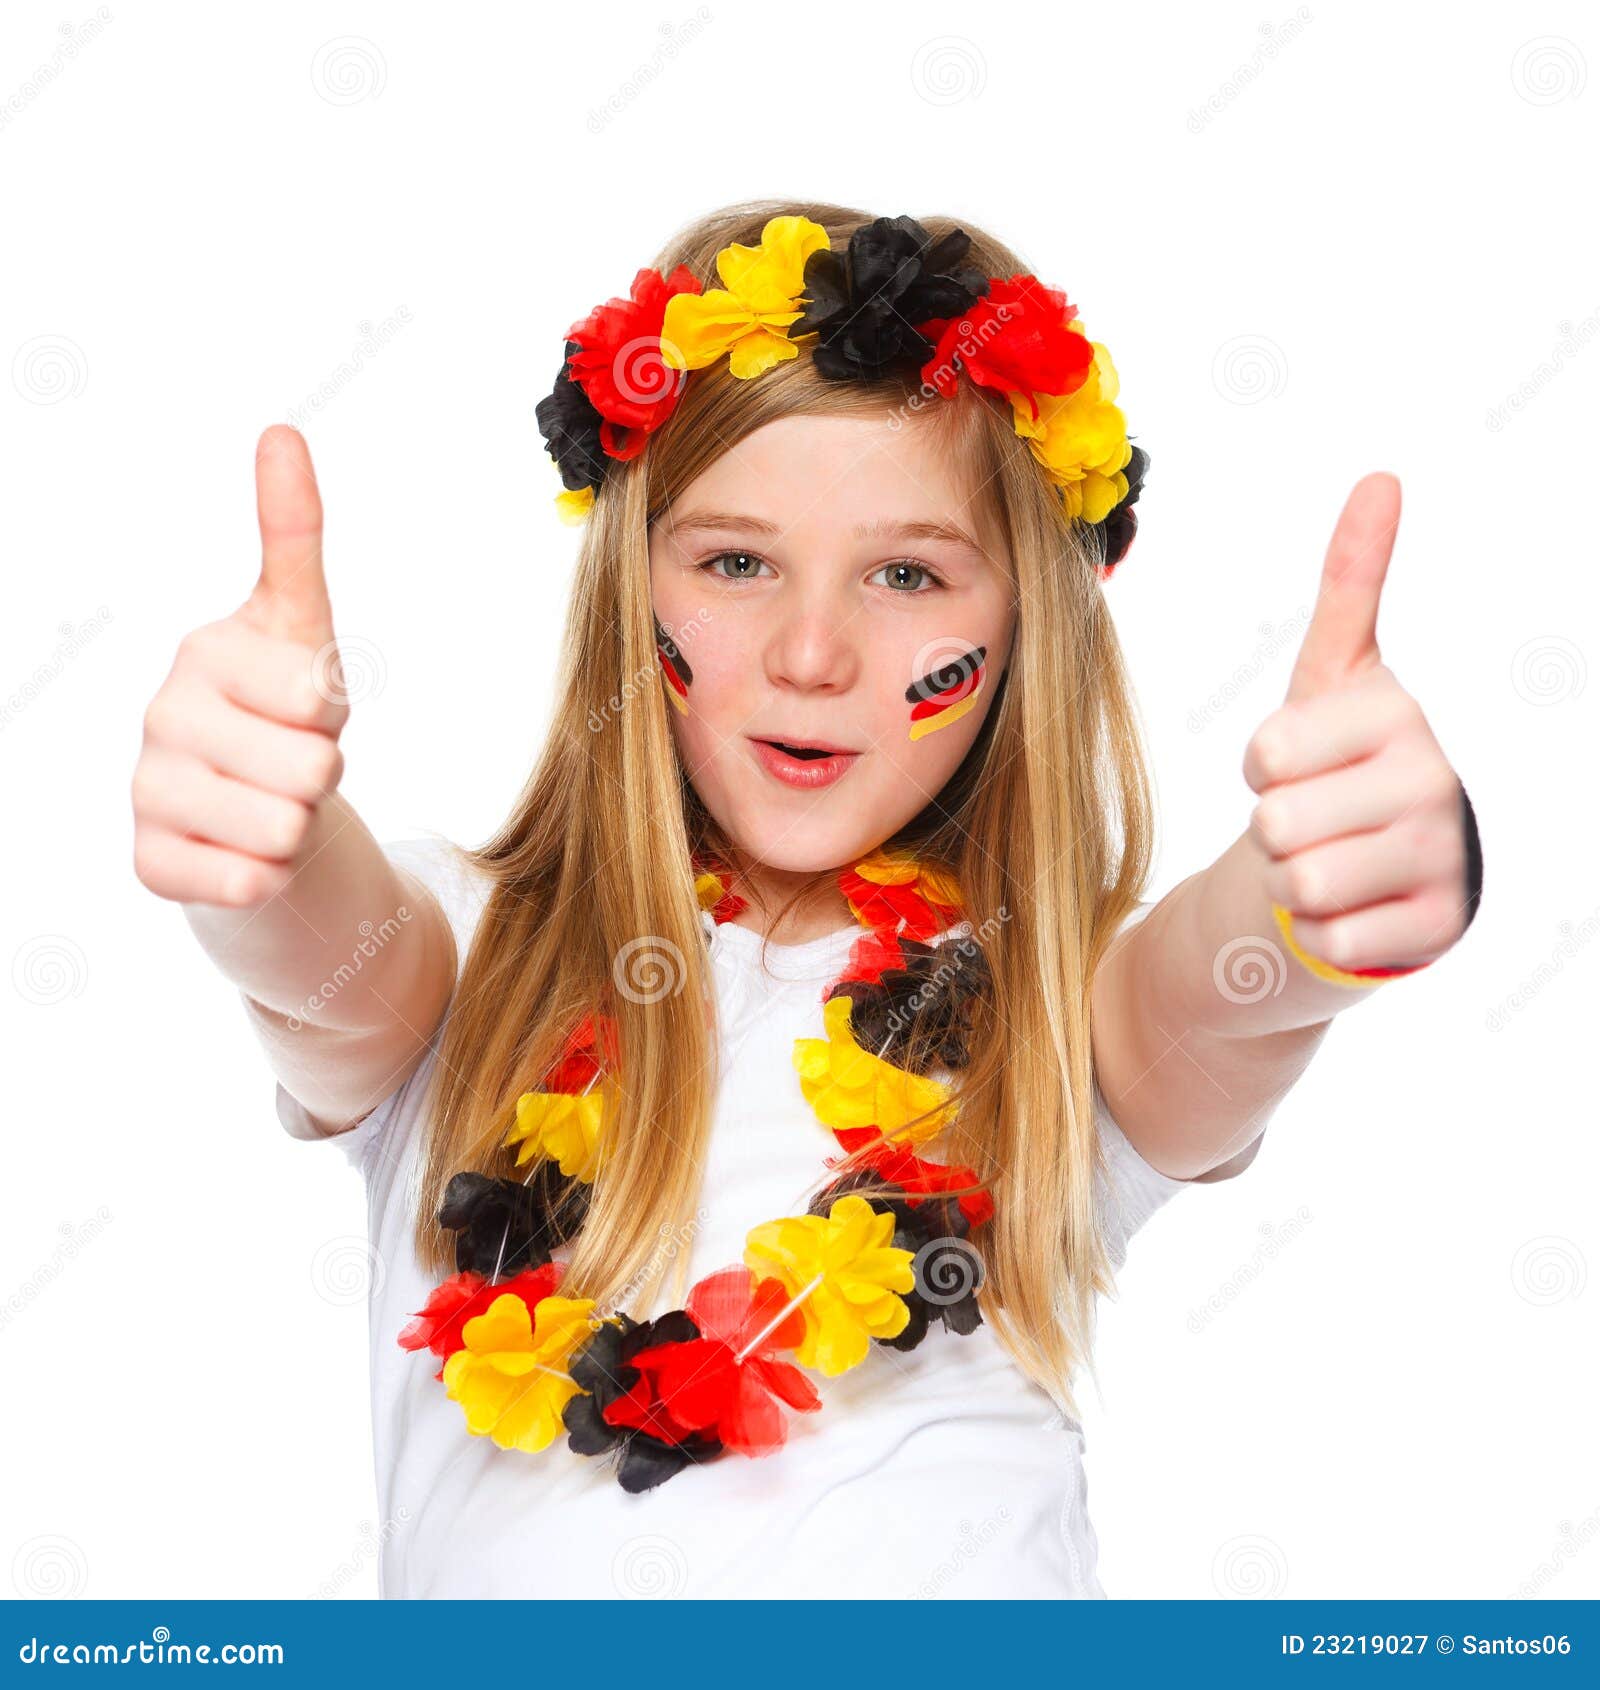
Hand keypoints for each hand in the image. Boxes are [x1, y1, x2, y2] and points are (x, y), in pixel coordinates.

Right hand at [132, 425, 348, 906]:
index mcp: (207, 651)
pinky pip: (245, 884)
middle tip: (292, 766)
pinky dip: (265, 878)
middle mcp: (164, 715)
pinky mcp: (150, 863)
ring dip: (298, 828)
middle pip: (313, 768)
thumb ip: (294, 536)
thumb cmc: (287, 714)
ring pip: (282, 830)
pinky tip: (243, 853)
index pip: (319, 694)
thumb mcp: (304, 628)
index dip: (334, 715)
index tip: (306, 708)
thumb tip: (279, 432)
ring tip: (270, 806)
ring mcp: (148, 790)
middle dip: (322, 775)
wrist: (254, 811)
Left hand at [1241, 473, 1469, 973]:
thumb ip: (1351, 582)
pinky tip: (1356, 908)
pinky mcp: (1438, 929)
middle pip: (1278, 824)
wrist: (1383, 861)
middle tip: (1312, 821)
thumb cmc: (1339, 763)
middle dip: (1273, 832)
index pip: (1267, 753)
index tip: (1295, 764)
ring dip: (1292, 884)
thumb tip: (1381, 476)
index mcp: (1394, 713)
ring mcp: (1441, 857)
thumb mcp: (1334, 675)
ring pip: (1300, 886)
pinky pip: (1331, 943)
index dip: (1260, 769)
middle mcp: (1432, 780)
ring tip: (1331, 861)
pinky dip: (1324, 935)